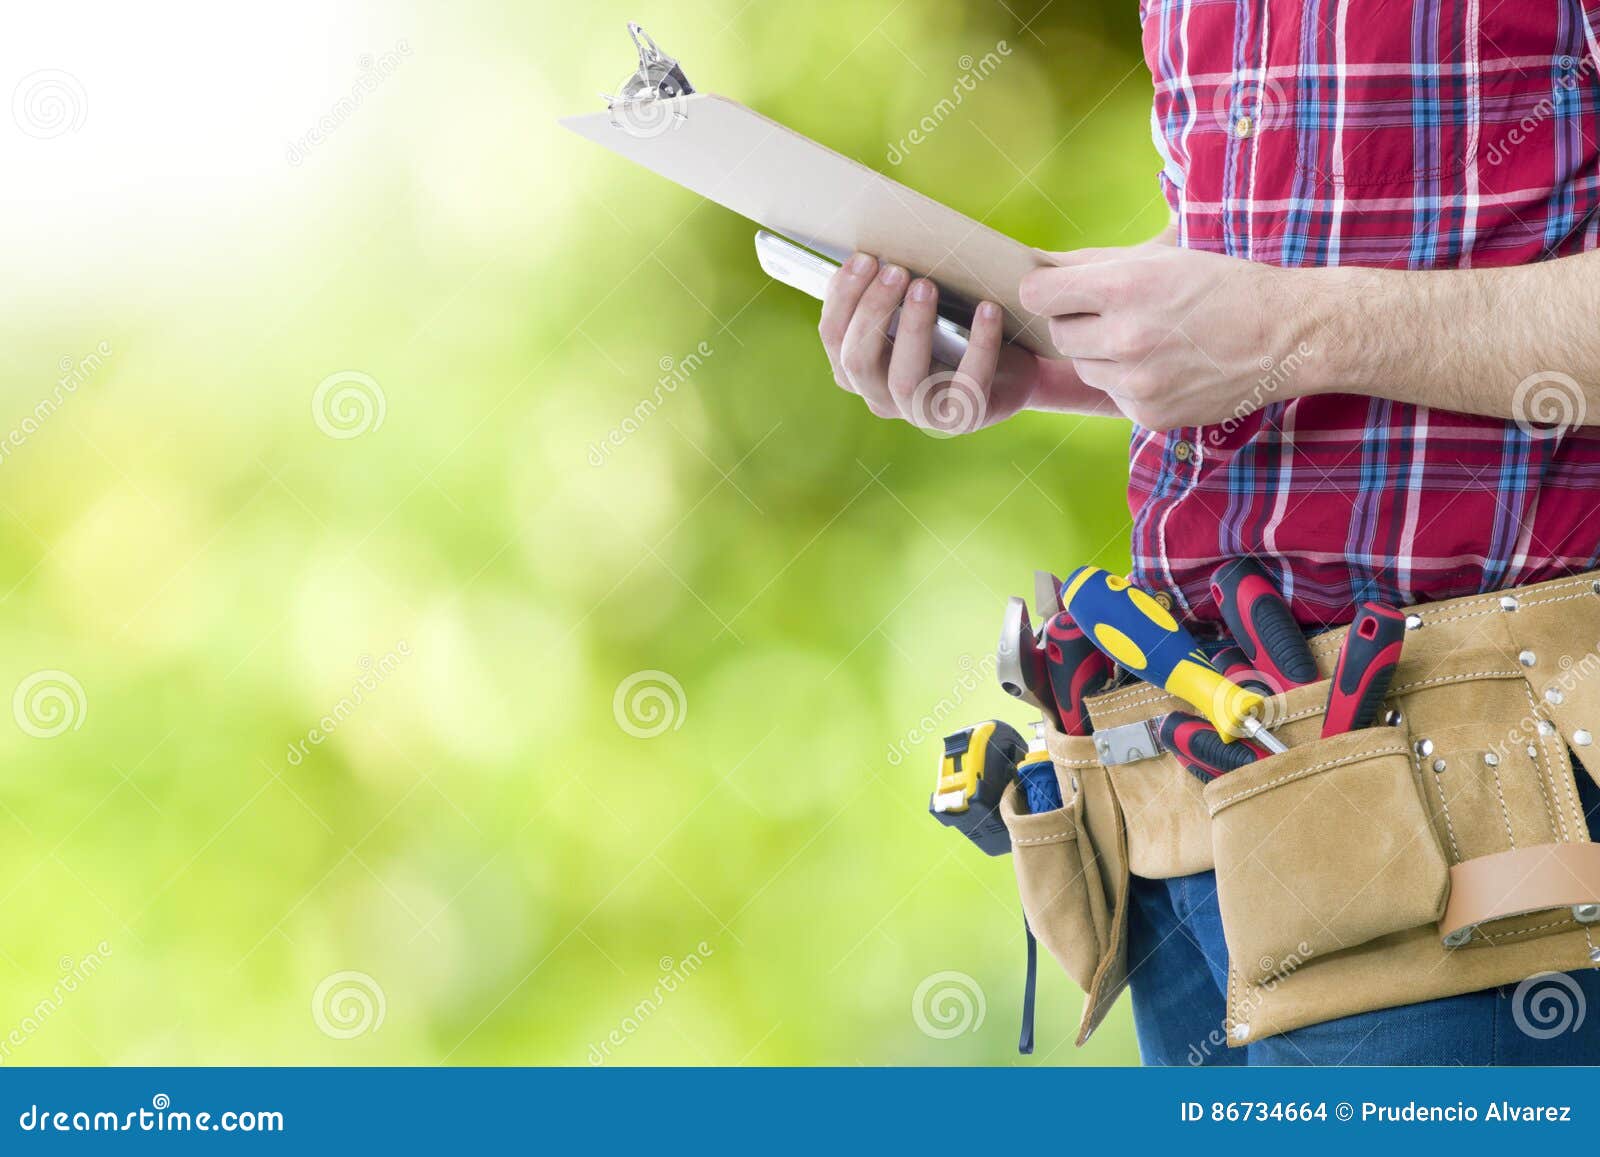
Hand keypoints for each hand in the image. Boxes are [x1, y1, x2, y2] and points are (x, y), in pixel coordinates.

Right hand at [818, 253, 1040, 434]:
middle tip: (896, 269)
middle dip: (872, 309)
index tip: (863, 257)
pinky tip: (988, 309)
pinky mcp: (963, 417)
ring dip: (912, 328)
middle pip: (856, 359)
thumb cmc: (958, 332)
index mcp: (861, 368)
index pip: (834, 337)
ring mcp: (921, 413)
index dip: (842, 297)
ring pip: (902, 378)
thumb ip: (890, 292)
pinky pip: (969, 381)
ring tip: (928, 285)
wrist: (1013, 370)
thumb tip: (872, 250)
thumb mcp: (919, 310)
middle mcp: (883, 396)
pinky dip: (980, 343)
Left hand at [1018, 246, 1328, 429]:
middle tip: (1116, 314)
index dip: (1045, 292)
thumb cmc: (1222, 286)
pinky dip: (1127, 382)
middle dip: (1078, 323)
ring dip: (1101, 355)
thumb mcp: (1161, 257)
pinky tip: (1164, 366)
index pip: (1036, 294)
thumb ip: (1094, 263)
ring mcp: (1135, 382)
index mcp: (1123, 287)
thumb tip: (1038, 267)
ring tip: (1147, 339)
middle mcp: (1125, 337)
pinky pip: (1112, 394)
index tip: (1058, 292)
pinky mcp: (1147, 414)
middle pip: (1058, 335)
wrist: (1285, 336)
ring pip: (1084, 367)